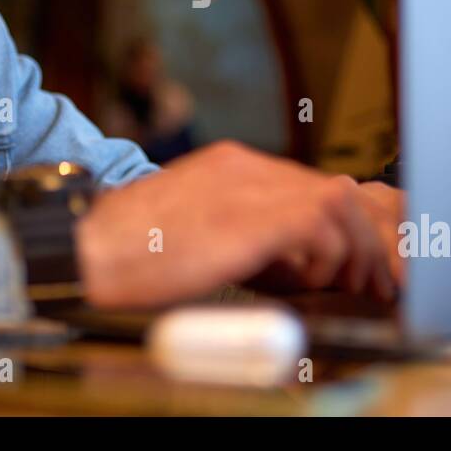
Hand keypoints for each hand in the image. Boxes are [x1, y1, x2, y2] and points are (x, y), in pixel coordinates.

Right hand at [74, 141, 404, 309]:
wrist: (80, 252)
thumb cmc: (125, 256)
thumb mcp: (195, 236)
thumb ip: (241, 236)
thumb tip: (290, 265)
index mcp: (230, 168)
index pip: (312, 186)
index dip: (344, 227)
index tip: (355, 262)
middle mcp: (243, 166)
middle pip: (335, 189)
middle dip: (363, 238)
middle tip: (370, 278)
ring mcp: (244, 185)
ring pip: (338, 202)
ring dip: (354, 248)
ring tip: (350, 283)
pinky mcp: (245, 216)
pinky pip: (320, 224)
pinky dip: (330, 256)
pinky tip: (314, 281)